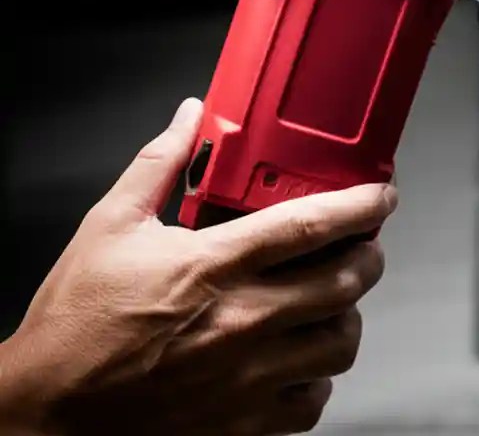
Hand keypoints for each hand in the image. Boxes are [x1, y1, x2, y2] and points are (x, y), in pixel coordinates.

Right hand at [0, 98, 396, 435]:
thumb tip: (190, 119)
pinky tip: (299, 359)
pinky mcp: (245, 422)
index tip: (381, 195)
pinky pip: (314, 399)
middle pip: (344, 281)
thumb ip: (159, 166)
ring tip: (329, 302)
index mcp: (211, 267)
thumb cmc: (77, 325)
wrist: (49, 411)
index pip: (309, 224)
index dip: (360, 204)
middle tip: (361, 246)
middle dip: (367, 256)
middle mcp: (240, 321)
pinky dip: (317, 377)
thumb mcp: (109, 228)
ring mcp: (248, 376)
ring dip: (345, 316)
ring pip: (341, 341)